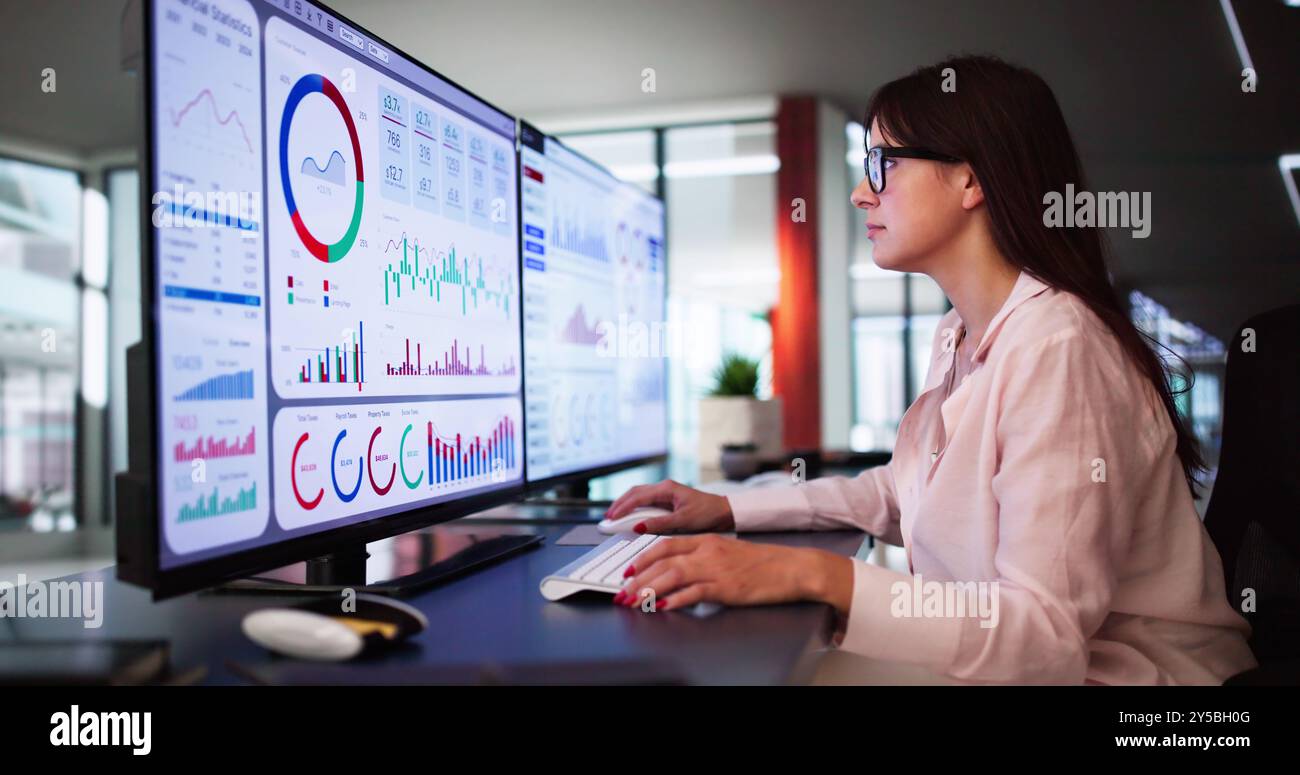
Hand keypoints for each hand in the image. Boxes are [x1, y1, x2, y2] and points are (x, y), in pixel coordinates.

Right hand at [605, 479, 734, 533]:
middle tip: (608, 518)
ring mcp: (666, 493)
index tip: (611, 518)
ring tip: (615, 517)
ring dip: (626, 505)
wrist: (725, 511)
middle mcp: (664, 488)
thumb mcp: (683, 520)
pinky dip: (635, 508)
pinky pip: (646, 501)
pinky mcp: (668, 500)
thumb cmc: (708, 513)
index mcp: (666, 489)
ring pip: (639, 496)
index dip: (622, 508)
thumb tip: (637, 527)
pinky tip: (630, 516)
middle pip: (634, 493)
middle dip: (619, 504)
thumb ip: (659, 524)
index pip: (637, 496)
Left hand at [612, 534, 854, 613]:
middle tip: (623, 590)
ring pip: (673, 575)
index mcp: (707, 540)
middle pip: (663, 561)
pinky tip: (663, 606)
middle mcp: (708, 551)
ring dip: (649, 588)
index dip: (643, 557)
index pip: (666, 544)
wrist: (792, 567)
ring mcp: (717, 569)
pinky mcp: (727, 587)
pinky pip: (694, 592)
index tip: (629, 569)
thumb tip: (678, 570)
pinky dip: (676, 600)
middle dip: (638, 577)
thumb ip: (703, 557)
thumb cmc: (763, 563)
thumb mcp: (728, 552)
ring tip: (635, 600)